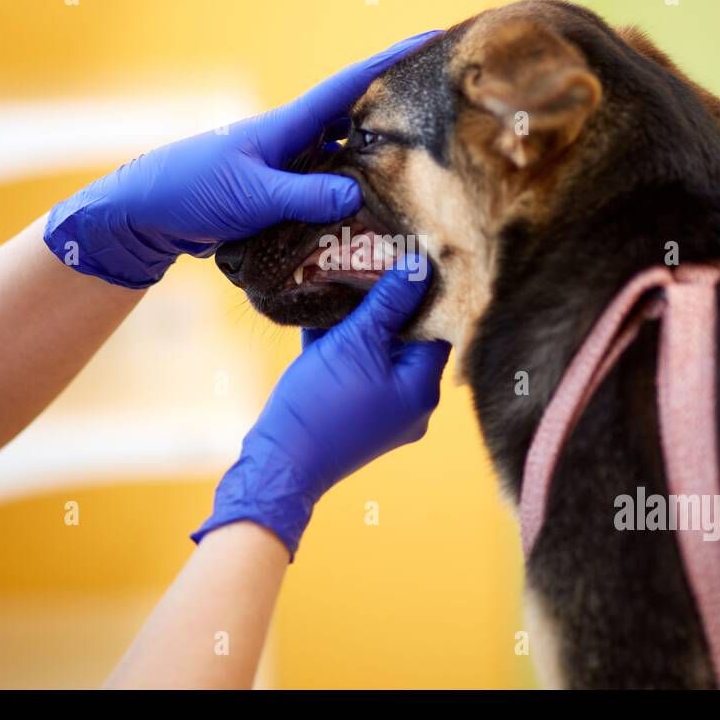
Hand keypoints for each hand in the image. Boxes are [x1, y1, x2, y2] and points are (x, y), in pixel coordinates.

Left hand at [43, 31, 439, 286]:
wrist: (148, 213)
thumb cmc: (193, 192)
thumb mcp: (251, 195)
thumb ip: (302, 195)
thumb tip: (357, 192)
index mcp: (289, 125)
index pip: (348, 85)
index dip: (390, 62)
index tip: (430, 38)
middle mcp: (295, 140)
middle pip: (356, 118)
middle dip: (397, 108)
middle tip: (445, 107)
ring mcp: (289, 167)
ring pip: (346, 157)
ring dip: (379, 159)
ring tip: (425, 165)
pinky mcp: (282, 196)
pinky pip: (329, 189)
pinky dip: (353, 195)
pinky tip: (376, 212)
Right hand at [192, 258, 450, 556]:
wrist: (280, 463)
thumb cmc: (322, 405)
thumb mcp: (356, 344)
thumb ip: (388, 304)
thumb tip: (418, 267)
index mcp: (422, 389)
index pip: (438, 328)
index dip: (425, 291)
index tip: (412, 256)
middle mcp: (410, 403)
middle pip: (407, 339)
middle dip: (388, 302)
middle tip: (375, 261)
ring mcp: (381, 409)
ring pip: (377, 352)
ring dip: (361, 319)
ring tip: (347, 278)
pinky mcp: (353, 411)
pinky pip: (355, 368)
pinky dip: (343, 342)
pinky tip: (324, 309)